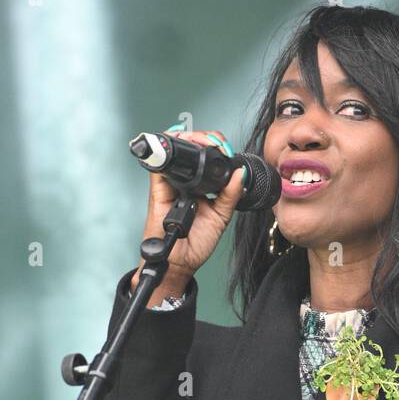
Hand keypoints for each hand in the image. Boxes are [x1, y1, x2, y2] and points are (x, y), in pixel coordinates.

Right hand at [131, 129, 246, 306]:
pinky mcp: (158, 189)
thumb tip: (240, 173)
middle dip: (203, 138)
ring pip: (175, 152)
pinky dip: (166, 153)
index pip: (207, 159)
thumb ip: (230, 195)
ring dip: (187, 140)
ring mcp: (170, 184)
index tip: (225, 148)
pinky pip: (159, 166)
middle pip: (191, 150)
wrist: (180, 261)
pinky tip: (180, 147)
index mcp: (201, 187)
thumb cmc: (197, 243)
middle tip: (216, 143)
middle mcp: (185, 182)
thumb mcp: (221, 217)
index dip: (215, 147)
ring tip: (203, 142)